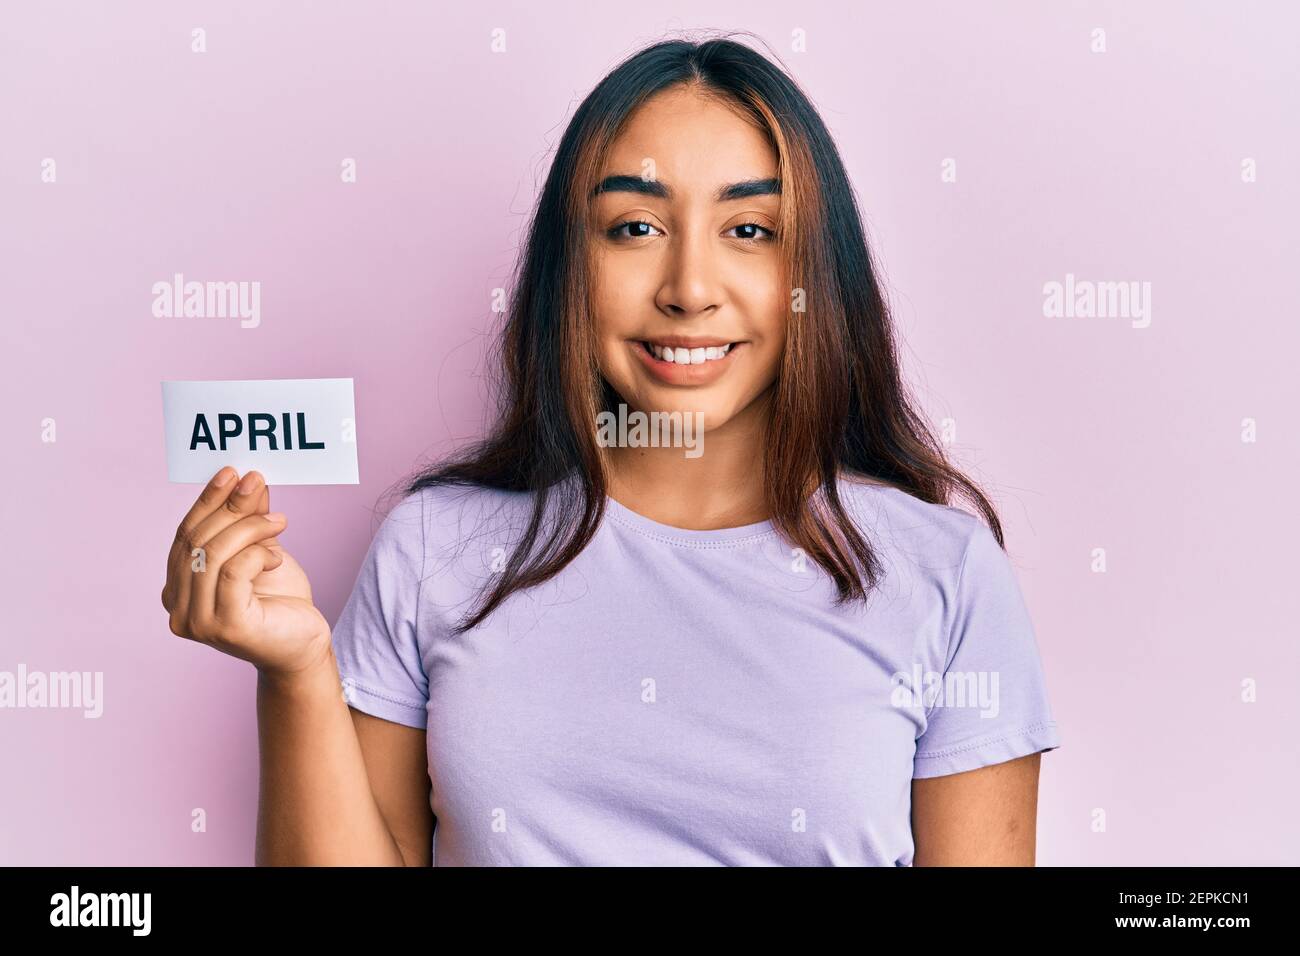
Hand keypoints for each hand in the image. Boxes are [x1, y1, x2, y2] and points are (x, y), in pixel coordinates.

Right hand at [161, 467, 332, 679]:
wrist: (304, 644)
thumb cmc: (279, 602)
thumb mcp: (260, 551)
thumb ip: (246, 522)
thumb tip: (246, 482)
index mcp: (177, 591)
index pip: (185, 536)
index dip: (206, 502)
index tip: (230, 472)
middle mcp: (178, 610)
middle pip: (196, 542)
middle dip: (228, 507)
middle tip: (256, 482)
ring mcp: (197, 622)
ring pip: (213, 554)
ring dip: (249, 527)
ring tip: (279, 520)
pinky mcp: (224, 627)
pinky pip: (233, 572)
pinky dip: (257, 554)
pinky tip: (277, 555)